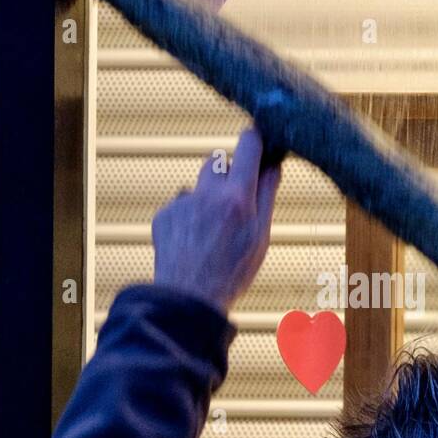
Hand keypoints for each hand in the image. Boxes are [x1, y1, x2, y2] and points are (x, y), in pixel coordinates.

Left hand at [152, 129, 280, 314]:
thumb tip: (274, 167)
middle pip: (218, 159)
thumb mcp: (261, 237)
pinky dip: (189, 216)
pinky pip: (181, 204)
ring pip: (199, 184)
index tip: (260, 141)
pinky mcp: (164, 215)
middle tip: (237, 197)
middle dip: (228, 171)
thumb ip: (267, 197)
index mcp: (237, 197)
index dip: (255, 139)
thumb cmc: (231, 273)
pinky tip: (194, 241)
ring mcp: (182, 203)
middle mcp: (207, 193)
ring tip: (214, 229)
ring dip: (208, 195)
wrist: (188, 299)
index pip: (247, 145)